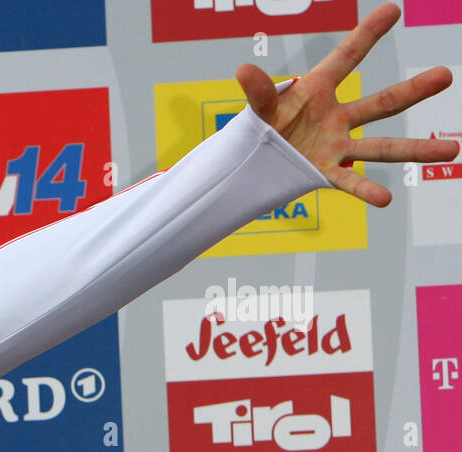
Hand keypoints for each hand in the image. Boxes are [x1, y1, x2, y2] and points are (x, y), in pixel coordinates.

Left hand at [236, 2, 457, 206]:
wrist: (252, 161)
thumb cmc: (261, 128)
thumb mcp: (259, 109)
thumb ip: (259, 92)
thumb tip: (244, 70)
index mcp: (318, 90)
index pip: (346, 57)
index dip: (367, 34)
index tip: (393, 10)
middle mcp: (336, 116)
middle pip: (382, 103)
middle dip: (413, 91)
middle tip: (446, 75)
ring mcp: (336, 145)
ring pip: (381, 145)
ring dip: (415, 149)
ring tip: (453, 150)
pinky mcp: (326, 171)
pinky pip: (349, 182)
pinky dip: (365, 191)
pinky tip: (385, 199)